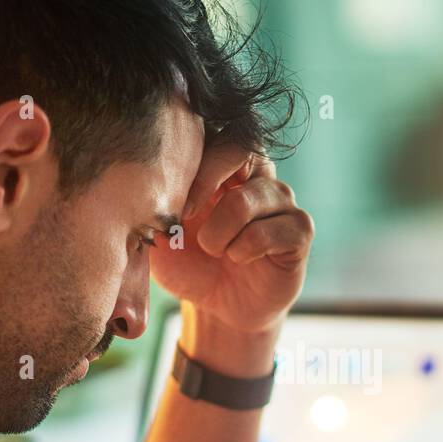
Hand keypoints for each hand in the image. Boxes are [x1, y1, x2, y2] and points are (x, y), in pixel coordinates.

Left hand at [149, 143, 312, 335]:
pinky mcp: (300, 230)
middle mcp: (257, 175)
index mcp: (223, 166)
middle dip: (207, 182)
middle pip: (241, 146)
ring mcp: (282, 200)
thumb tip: (142, 189)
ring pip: (249, 199)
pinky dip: (245, 249)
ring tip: (214, 251)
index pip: (217, 132)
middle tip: (187, 216)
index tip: (176, 202)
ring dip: (220, 233)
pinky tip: (238, 259)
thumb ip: (152, 209)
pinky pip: (271, 230)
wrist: (222, 309)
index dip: (195, 161)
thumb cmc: (192, 266)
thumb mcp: (161, 237)